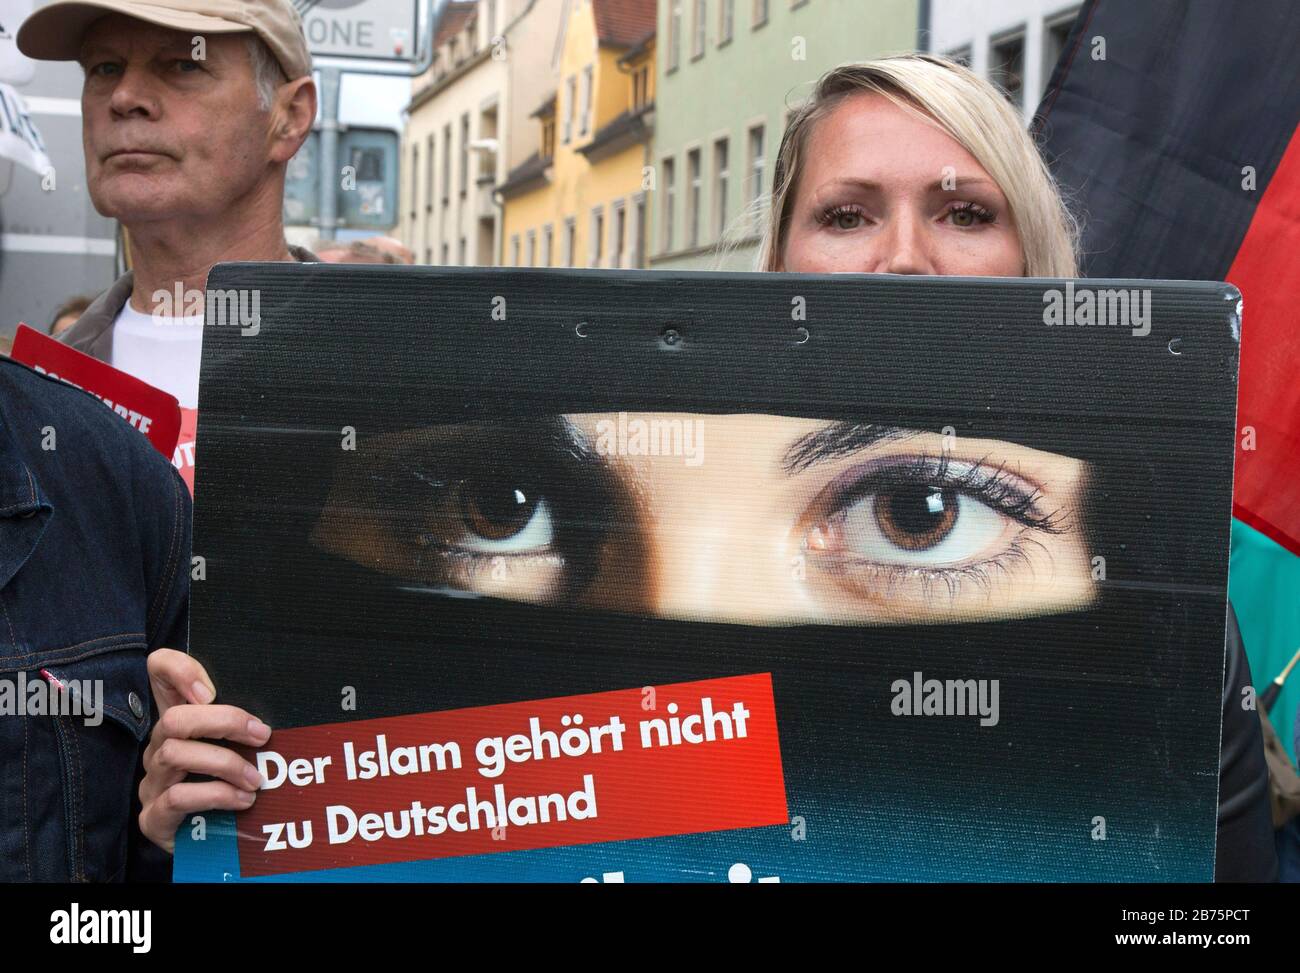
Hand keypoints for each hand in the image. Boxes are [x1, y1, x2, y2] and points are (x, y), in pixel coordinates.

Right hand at [138, 648, 271, 852]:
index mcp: (180, 724)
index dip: (178, 669)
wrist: (207, 846)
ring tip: (256, 780)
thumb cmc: (227, 789)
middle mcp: (158, 748)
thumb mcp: (239, 751)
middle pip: (174, 718)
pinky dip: (216, 795)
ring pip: (175, 755)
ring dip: (226, 764)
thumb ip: (244, 725)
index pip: (158, 672)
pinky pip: (177, 798)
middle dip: (223, 722)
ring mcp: (152, 783)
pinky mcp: (153, 818)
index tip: (211, 689)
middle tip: (261, 736)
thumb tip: (255, 714)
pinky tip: (241, 801)